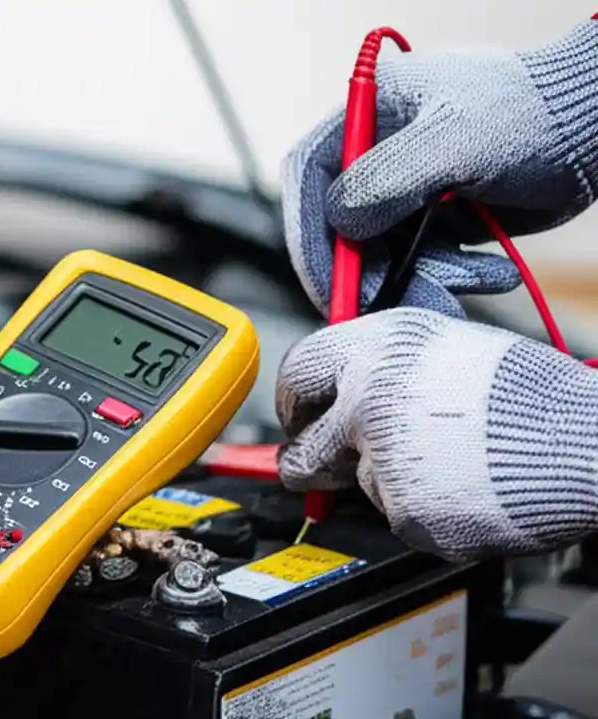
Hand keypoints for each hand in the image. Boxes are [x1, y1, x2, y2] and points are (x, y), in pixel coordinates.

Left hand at [276, 308, 597, 560]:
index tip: (299, 417)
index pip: (298, 374)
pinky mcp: (404, 509)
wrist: (583, 443)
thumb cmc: (528, 395)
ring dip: (390, 483)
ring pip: (361, 483)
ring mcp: (382, 457)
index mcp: (379, 347)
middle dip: (311, 462)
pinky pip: (397, 516)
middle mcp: (368, 399)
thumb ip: (383, 369)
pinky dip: (423, 511)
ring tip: (449, 464)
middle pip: (303, 447)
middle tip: (327, 465)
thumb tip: (340, 394)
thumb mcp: (446, 349)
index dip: (295, 403)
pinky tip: (461, 489)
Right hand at [281, 21, 597, 317]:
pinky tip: (491, 272)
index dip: (309, 236)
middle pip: (340, 229)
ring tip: (473, 281)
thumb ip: (384, 182)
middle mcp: (374, 155)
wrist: (596, 128)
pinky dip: (451, 278)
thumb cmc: (532, 112)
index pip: (308, 179)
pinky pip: (419, 264)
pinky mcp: (433, 221)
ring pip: (381, 255)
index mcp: (364, 117)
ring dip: (421, 281)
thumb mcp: (452, 140)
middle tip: (396, 307)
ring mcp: (404, 190)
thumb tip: (338, 223)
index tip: (331, 283)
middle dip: (370, 273)